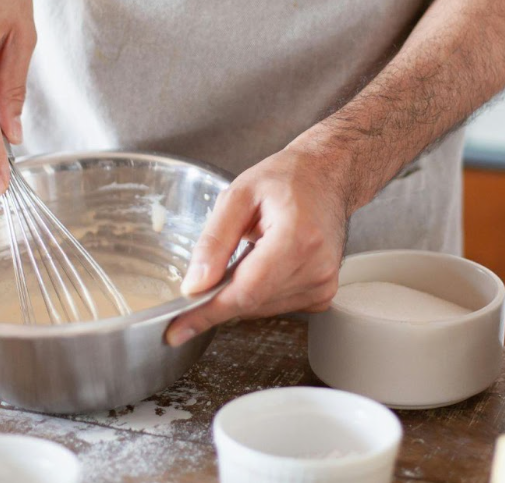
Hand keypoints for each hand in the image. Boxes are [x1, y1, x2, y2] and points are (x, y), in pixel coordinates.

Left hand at [165, 146, 350, 345]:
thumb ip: (214, 241)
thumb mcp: (238, 195)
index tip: (177, 329)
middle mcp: (316, 266)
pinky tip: (265, 262)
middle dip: (220, 295)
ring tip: (251, 250)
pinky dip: (260, 291)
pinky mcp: (323, 292)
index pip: (245, 291)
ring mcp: (323, 283)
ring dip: (242, 290)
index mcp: (297, 238)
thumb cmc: (287, 178)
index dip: (208, 312)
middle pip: (251, 303)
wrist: (327, 175)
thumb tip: (195, 285)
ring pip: (261, 308)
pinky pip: (277, 306)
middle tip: (210, 268)